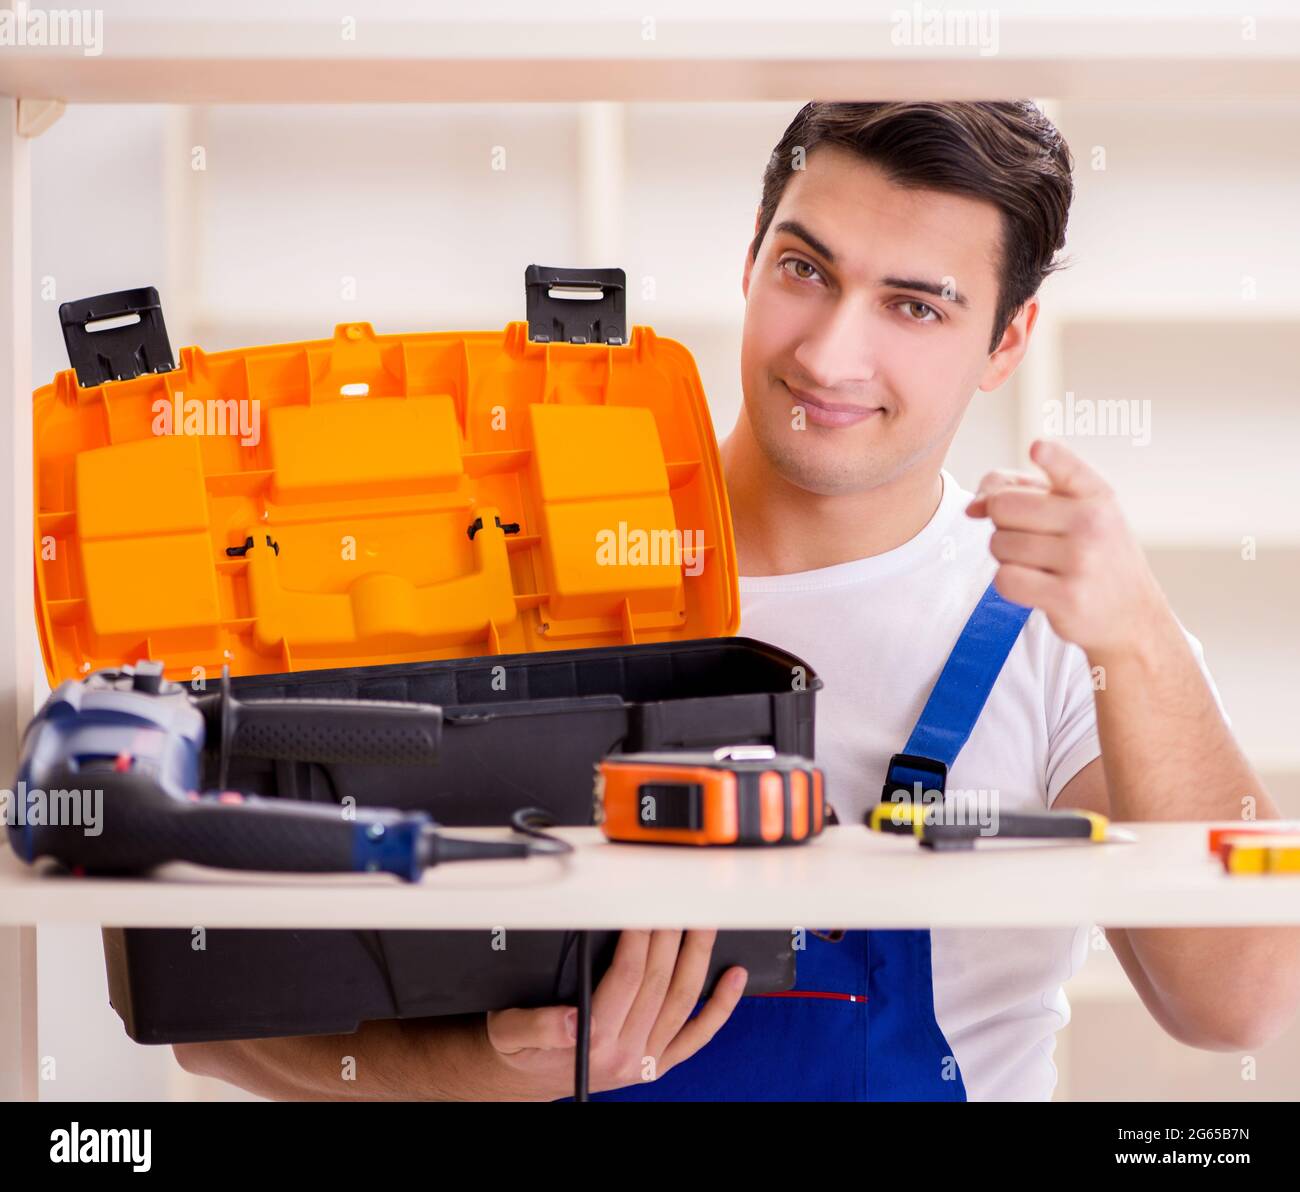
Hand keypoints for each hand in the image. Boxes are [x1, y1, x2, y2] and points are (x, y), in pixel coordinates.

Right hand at [483, 929, 746, 1098]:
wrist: (521, 1081)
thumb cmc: (516, 1049)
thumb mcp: (508, 1032)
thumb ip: (537, 1025)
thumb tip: (570, 1018)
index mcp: (591, 1042)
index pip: (627, 977)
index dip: (639, 936)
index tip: (644, 903)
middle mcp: (623, 1054)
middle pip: (658, 982)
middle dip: (669, 934)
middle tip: (676, 898)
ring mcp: (644, 1059)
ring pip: (682, 1001)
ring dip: (698, 957)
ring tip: (705, 921)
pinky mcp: (657, 1064)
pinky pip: (697, 1036)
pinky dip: (720, 1006)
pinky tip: (734, 978)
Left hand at [964, 439, 1171, 660]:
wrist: (1130, 614)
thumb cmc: (1089, 554)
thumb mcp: (1073, 513)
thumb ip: (1018, 491)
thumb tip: (973, 507)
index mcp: (1096, 495)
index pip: (1067, 467)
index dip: (1050, 456)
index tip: (1038, 448)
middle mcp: (1093, 523)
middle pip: (1003, 506)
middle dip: (1002, 523)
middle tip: (1028, 537)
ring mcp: (1082, 561)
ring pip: (999, 544)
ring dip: (1006, 556)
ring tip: (1039, 563)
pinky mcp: (1067, 598)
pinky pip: (1005, 579)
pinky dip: (1010, 582)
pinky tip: (1036, 585)